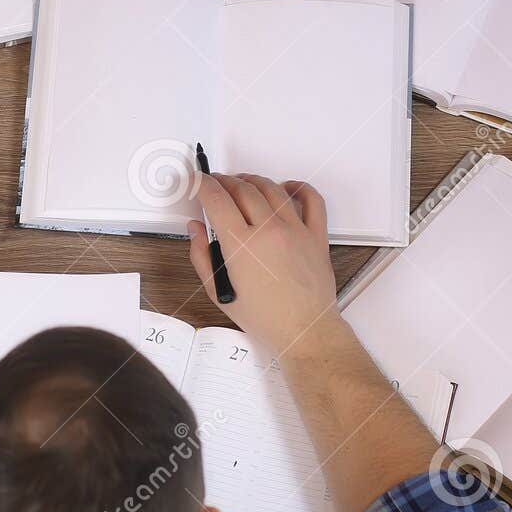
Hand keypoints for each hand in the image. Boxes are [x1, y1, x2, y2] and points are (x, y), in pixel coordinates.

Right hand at [187, 174, 341, 357]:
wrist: (304, 331)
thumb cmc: (266, 319)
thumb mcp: (219, 293)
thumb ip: (201, 257)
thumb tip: (195, 231)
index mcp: (242, 246)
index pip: (216, 199)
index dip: (201, 185)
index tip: (196, 182)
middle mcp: (269, 231)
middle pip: (242, 189)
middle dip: (223, 181)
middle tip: (215, 184)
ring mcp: (295, 230)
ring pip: (272, 188)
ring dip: (252, 180)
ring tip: (242, 184)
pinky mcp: (316, 235)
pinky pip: (311, 199)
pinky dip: (297, 187)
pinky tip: (285, 188)